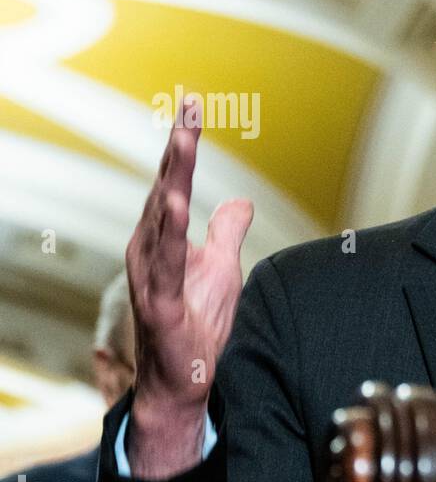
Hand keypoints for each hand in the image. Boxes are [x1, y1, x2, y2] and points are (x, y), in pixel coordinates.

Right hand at [126, 94, 253, 480]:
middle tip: (190, 105)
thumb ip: (227, 232)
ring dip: (172, 177)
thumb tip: (240, 201)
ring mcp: (150, 275)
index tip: (194, 104)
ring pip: (162, 217)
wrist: (184, 377)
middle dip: (177, 147)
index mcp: (163, 237)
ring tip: (183, 140)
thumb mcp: (224, 269)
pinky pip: (164, 262)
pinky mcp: (158, 303)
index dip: (183, 144)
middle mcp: (149, 249)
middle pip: (165, 188)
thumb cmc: (197, 322)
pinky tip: (175, 204)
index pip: (174, 180)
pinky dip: (169, 232)